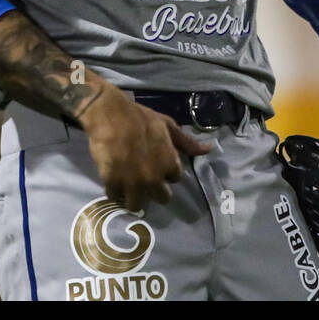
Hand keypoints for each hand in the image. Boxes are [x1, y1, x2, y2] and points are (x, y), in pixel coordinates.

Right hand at [77, 85, 212, 210]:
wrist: (110, 114)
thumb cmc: (140, 118)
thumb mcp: (168, 126)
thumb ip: (187, 143)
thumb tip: (208, 150)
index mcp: (169, 163)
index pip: (175, 178)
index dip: (167, 171)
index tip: (158, 165)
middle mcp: (153, 178)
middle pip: (161, 198)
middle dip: (154, 191)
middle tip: (144, 180)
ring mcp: (132, 183)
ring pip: (136, 204)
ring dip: (133, 197)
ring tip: (127, 186)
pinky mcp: (112, 184)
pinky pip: (114, 197)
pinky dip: (114, 191)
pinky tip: (113, 181)